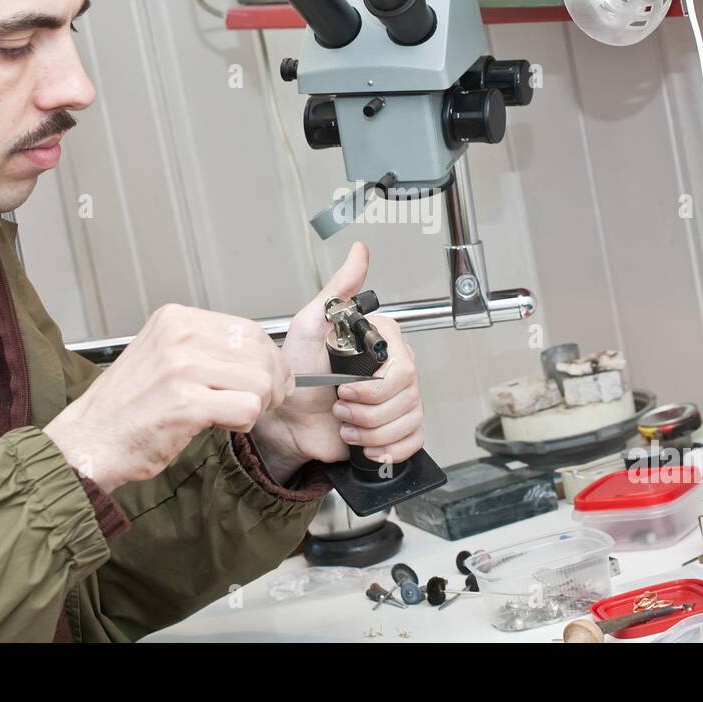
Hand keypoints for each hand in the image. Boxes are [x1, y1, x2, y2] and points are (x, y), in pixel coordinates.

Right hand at [44, 304, 294, 492]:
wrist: (87, 441)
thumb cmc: (126, 407)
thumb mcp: (163, 356)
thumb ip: (207, 349)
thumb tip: (262, 356)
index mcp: (175, 319)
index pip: (249, 329)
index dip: (270, 358)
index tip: (273, 379)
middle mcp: (179, 336)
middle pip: (260, 354)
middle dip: (271, 384)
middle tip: (261, 404)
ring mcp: (181, 368)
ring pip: (259, 382)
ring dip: (255, 406)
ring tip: (230, 415)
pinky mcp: (185, 404)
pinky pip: (246, 409)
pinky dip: (243, 422)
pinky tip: (222, 425)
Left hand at [251, 242, 425, 482]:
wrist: (288, 421)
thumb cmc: (296, 373)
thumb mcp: (310, 324)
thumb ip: (337, 290)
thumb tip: (359, 252)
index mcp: (383, 343)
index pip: (403, 367)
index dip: (372, 386)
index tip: (343, 387)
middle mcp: (397, 368)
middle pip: (407, 396)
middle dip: (366, 411)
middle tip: (339, 405)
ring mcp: (400, 400)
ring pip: (409, 420)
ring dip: (370, 431)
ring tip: (345, 423)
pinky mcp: (398, 429)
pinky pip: (414, 441)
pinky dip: (388, 449)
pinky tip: (366, 444)